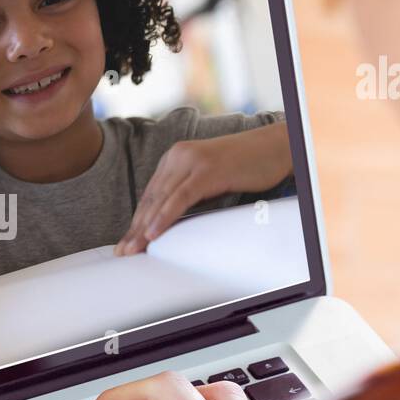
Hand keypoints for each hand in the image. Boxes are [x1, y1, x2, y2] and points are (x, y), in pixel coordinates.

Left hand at [115, 121, 290, 255]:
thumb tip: (171, 222)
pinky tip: (153, 234)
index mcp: (175, 158)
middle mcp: (178, 156)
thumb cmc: (245, 166)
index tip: (127, 243)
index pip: (150, 195)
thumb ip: (189, 193)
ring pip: (161, 199)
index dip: (137, 220)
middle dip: (135, 228)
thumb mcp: (209, 179)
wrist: (275, 147)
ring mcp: (192, 161)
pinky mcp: (207, 169)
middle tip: (124, 252)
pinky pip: (180, 198)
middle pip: (151, 198)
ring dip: (145, 228)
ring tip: (134, 249)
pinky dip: (165, 217)